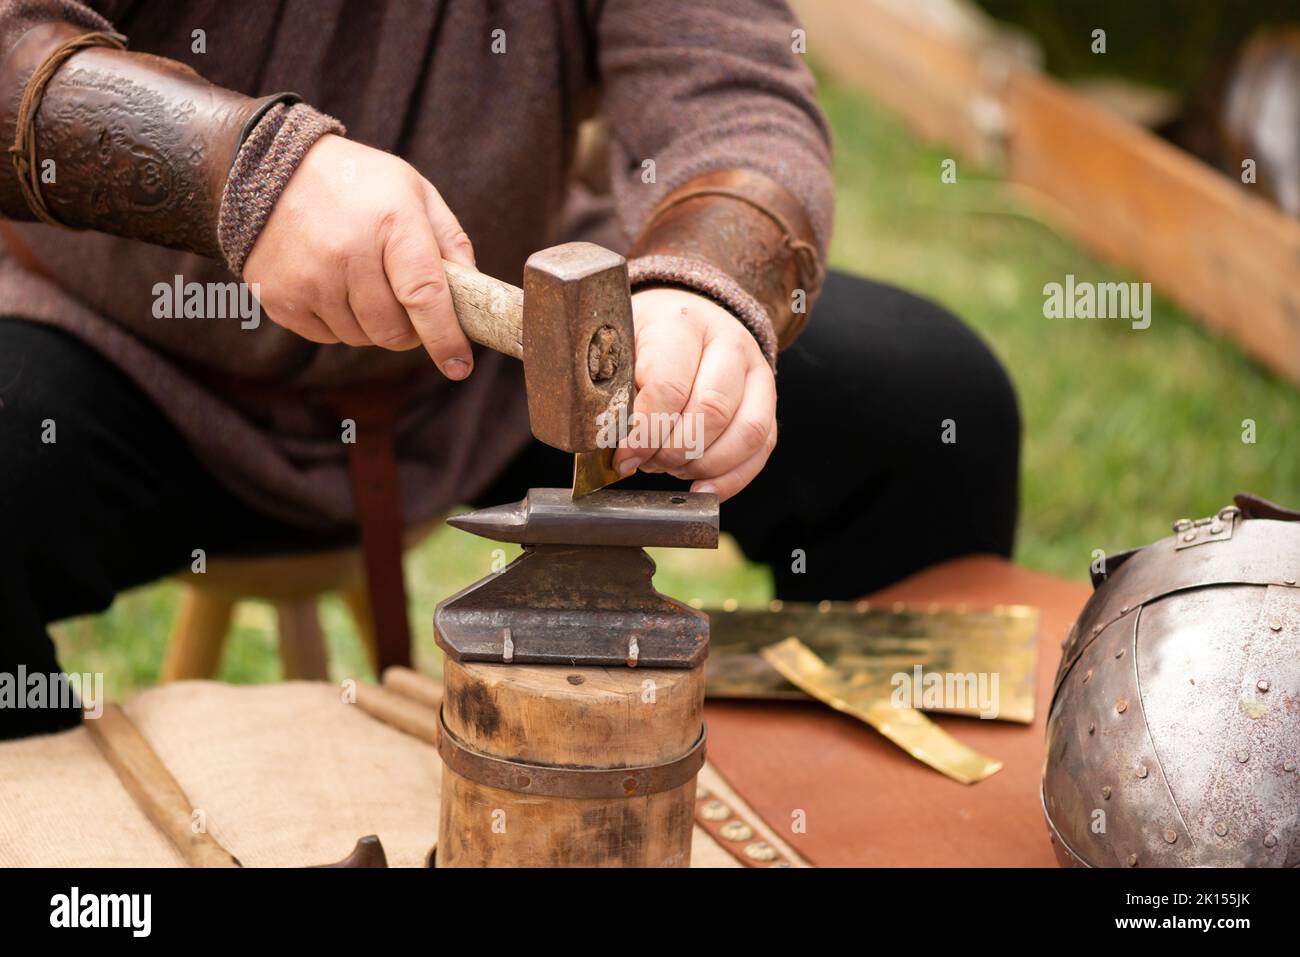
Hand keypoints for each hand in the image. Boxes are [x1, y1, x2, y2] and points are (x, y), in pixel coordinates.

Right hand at [244, 134, 476, 379]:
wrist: (269, 167)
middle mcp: (348, 254)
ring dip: (372, 324)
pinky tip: (332, 284)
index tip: (459, 366)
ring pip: (361, 338)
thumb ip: (450, 241)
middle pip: (393, 332)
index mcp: (391, 224)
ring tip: (362, 281)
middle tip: (406, 305)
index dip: (445, 338)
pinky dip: (339, 321)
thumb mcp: (413, 191)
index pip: (425, 297)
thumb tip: (474, 292)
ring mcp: (309, 279)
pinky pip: (327, 336)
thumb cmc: (356, 182)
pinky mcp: (280, 297)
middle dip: (409, 330)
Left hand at [613, 288, 775, 500]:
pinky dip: (730, 478)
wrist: (685, 317)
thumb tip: (617, 449)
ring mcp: (757, 373)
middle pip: (712, 412)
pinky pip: (760, 449)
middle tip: (646, 463)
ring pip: (746, 433)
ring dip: (703, 466)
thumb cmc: (644, 339)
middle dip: (674, 452)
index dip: (645, 433)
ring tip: (670, 469)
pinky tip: (700, 488)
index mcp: (684, 324)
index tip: (623, 457)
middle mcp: (730, 344)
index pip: (669, 387)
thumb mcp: (620, 350)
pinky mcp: (768, 403)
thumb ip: (617, 394)